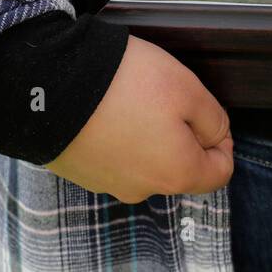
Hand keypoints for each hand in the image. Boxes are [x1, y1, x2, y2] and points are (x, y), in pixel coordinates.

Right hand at [46, 36, 232, 203]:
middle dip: (183, 135)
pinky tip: (108, 108)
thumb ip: (214, 119)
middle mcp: (143, 187)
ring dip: (148, 135)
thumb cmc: (125, 84)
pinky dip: (117, 136)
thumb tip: (216, 136)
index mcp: (177, 173)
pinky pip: (112, 156)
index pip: (219, 172)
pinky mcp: (81, 171)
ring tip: (134, 98)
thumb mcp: (188, 88)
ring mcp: (108, 183)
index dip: (223, 141)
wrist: (48, 84)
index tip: (210, 114)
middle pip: (180, 167)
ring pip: (145, 161)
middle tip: (169, 97)